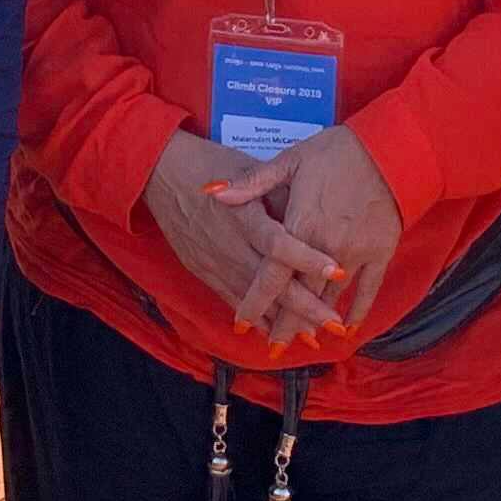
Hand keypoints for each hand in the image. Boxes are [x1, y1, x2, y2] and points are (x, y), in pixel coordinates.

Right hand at [142, 135, 347, 341]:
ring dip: (283, 320)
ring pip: (254, 298)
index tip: (338, 271)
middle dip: (304, 306)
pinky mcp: (205, 272)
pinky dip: (255, 318)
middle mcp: (231, 244)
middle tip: (335, 324)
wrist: (162, 174)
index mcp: (244, 214)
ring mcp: (216, 262)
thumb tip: (313, 215)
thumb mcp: (248, 168)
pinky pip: (233, 300)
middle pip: (271, 281)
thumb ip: (279, 193)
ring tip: (313, 336)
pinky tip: (275, 333)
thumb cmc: (211, 165)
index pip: (279, 243)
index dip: (308, 259)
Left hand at [208, 126, 403, 336]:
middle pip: (299, 297)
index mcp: (299, 227)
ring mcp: (354, 255)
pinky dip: (357, 311)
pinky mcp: (379, 254)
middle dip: (285, 325)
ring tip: (301, 342)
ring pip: (330, 299)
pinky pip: (368, 290)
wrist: (391, 149)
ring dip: (315, 323)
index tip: (242, 324)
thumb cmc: (338, 152)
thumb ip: (253, 183)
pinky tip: (347, 328)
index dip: (255, 303)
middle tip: (272, 347)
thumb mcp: (292, 160)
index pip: (271, 276)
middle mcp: (324, 249)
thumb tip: (214, 193)